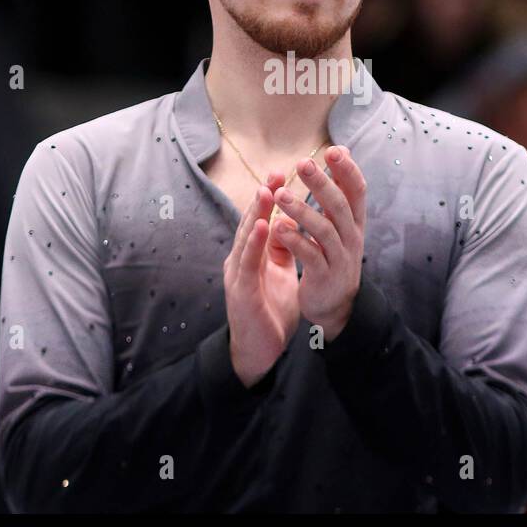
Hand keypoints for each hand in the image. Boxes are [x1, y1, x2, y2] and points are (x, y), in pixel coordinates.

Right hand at [223, 173, 300, 387]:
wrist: (260, 352)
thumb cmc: (269, 313)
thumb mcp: (279, 276)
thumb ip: (280, 251)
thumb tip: (289, 225)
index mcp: (251, 257)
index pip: (260, 220)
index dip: (269, 199)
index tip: (281, 175)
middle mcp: (240, 261)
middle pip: (250, 223)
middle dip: (262, 198)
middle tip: (275, 173)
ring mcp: (237, 275)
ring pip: (245, 238)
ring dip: (255, 213)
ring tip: (267, 190)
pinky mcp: (241, 292)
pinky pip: (248, 263)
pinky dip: (254, 242)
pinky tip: (263, 225)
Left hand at [269, 146, 366, 342]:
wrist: (336, 305)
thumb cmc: (333, 256)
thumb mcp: (341, 222)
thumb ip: (340, 189)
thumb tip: (342, 150)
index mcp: (355, 221)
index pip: (357, 190)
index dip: (347, 170)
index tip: (332, 150)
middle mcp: (351, 237)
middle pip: (339, 206)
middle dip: (322, 184)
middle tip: (303, 164)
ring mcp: (340, 258)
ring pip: (324, 230)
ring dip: (301, 210)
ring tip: (279, 196)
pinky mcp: (325, 276)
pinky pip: (310, 255)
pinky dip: (295, 240)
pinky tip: (278, 226)